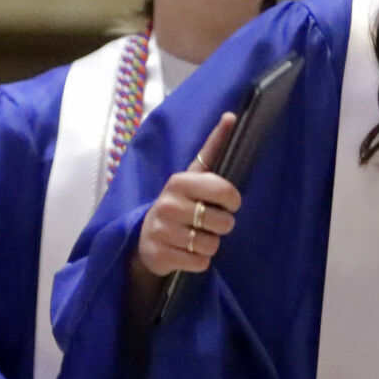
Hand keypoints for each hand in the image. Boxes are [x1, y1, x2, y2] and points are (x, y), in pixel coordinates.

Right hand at [134, 113, 240, 279]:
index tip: (230, 203)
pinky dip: (199, 261)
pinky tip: (187, 252)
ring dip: (210, 245)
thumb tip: (231, 115)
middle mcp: (168, 204)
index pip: (223, 189)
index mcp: (179, 181)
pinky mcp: (160, 255)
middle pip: (222, 222)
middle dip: (222, 226)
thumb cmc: (179, 204)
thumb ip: (212, 150)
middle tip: (209, 223)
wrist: (145, 239)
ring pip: (211, 245)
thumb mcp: (192, 177)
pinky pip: (200, 262)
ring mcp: (162, 230)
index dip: (233, 200)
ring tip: (196, 237)